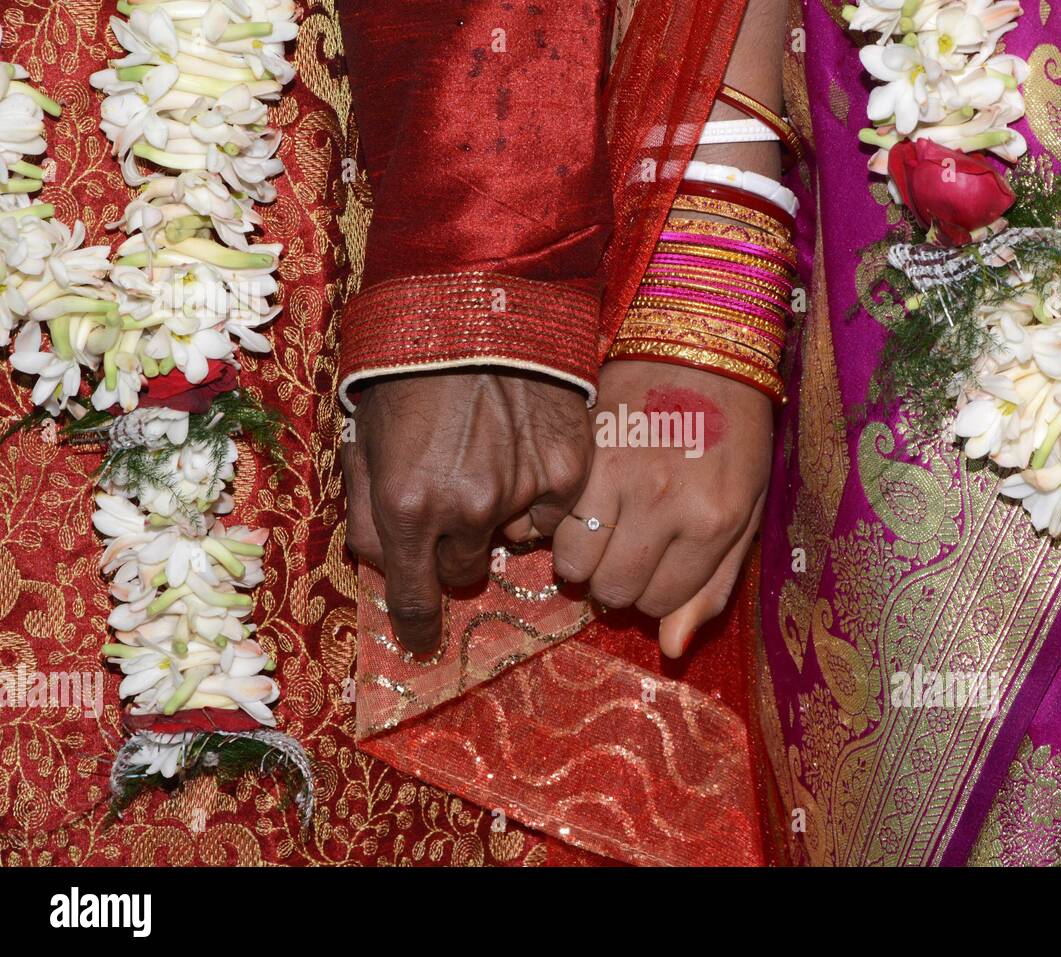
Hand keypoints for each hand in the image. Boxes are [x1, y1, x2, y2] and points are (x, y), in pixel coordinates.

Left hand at [343, 370, 592, 653]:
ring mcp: (521, 492)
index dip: (416, 625)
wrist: (477, 301)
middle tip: (452, 502)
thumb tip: (385, 560)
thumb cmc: (407, 365)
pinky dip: (535, 497)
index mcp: (404, 504)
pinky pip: (549, 515)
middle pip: (460, 572)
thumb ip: (366, 507)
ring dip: (494, 516)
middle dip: (450, 549)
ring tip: (487, 457)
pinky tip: (522, 453)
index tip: (422, 638)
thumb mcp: (362, 435)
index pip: (414, 598)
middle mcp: (464, 509)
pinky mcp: (566, 472)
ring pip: (507, 540)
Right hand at [551, 360, 772, 657]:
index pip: (661, 602)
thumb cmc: (734, 429)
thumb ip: (713, 583)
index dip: (654, 592)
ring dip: (584, 558)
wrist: (701, 343)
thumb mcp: (745, 510)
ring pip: (575, 563)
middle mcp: (663, 503)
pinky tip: (576, 506)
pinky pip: (552, 518)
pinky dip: (558, 524)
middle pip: (614, 591)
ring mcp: (617, 475)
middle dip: (618, 582)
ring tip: (599, 530)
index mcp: (712, 521)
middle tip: (625, 550)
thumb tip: (671, 649)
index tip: (655, 566)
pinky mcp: (581, 450)